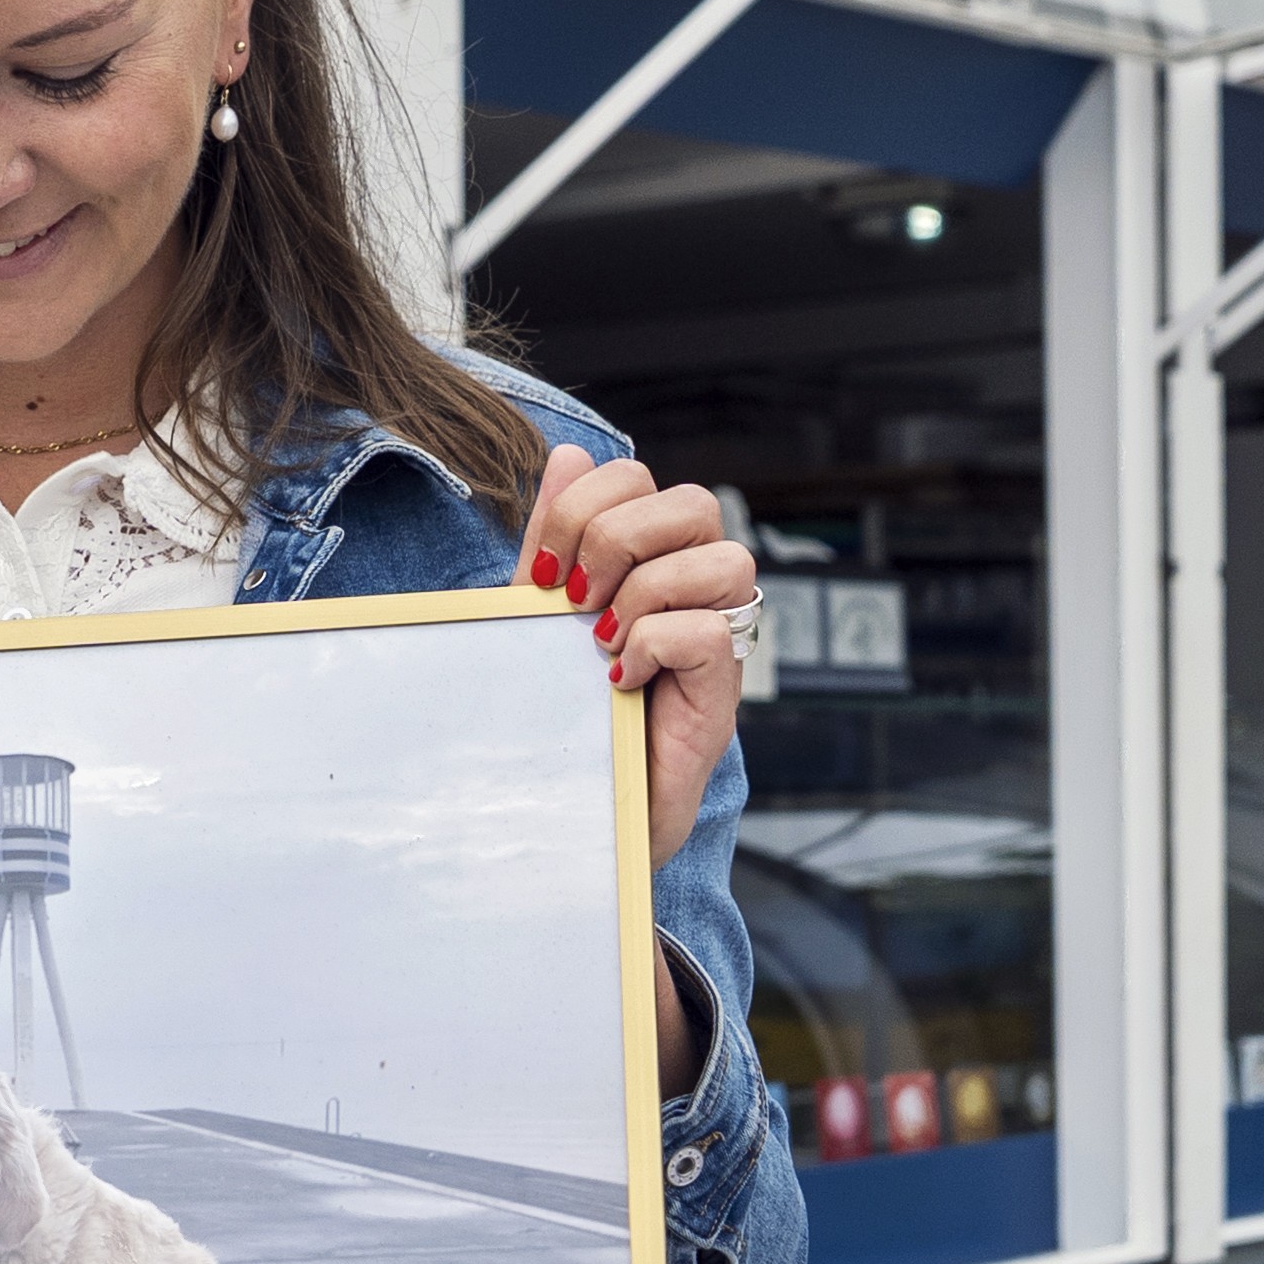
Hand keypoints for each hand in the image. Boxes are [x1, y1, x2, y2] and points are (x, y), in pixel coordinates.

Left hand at [524, 443, 756, 1093]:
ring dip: (643, 590)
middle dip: (614, 537)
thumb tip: (567, 453)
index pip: (639, 477)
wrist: (576, 810)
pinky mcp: (723, 692)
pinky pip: (711, 631)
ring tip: (599, 640)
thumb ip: (553, 539)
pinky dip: (653, 644)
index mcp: (649, 557)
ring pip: (722, 556)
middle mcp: (695, 588)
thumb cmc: (561, 709)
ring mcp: (719, 637)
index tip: (543, 573)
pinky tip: (617, 680)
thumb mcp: (539, 617)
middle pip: (691, 502)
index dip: (584, 504)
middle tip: (573, 600)